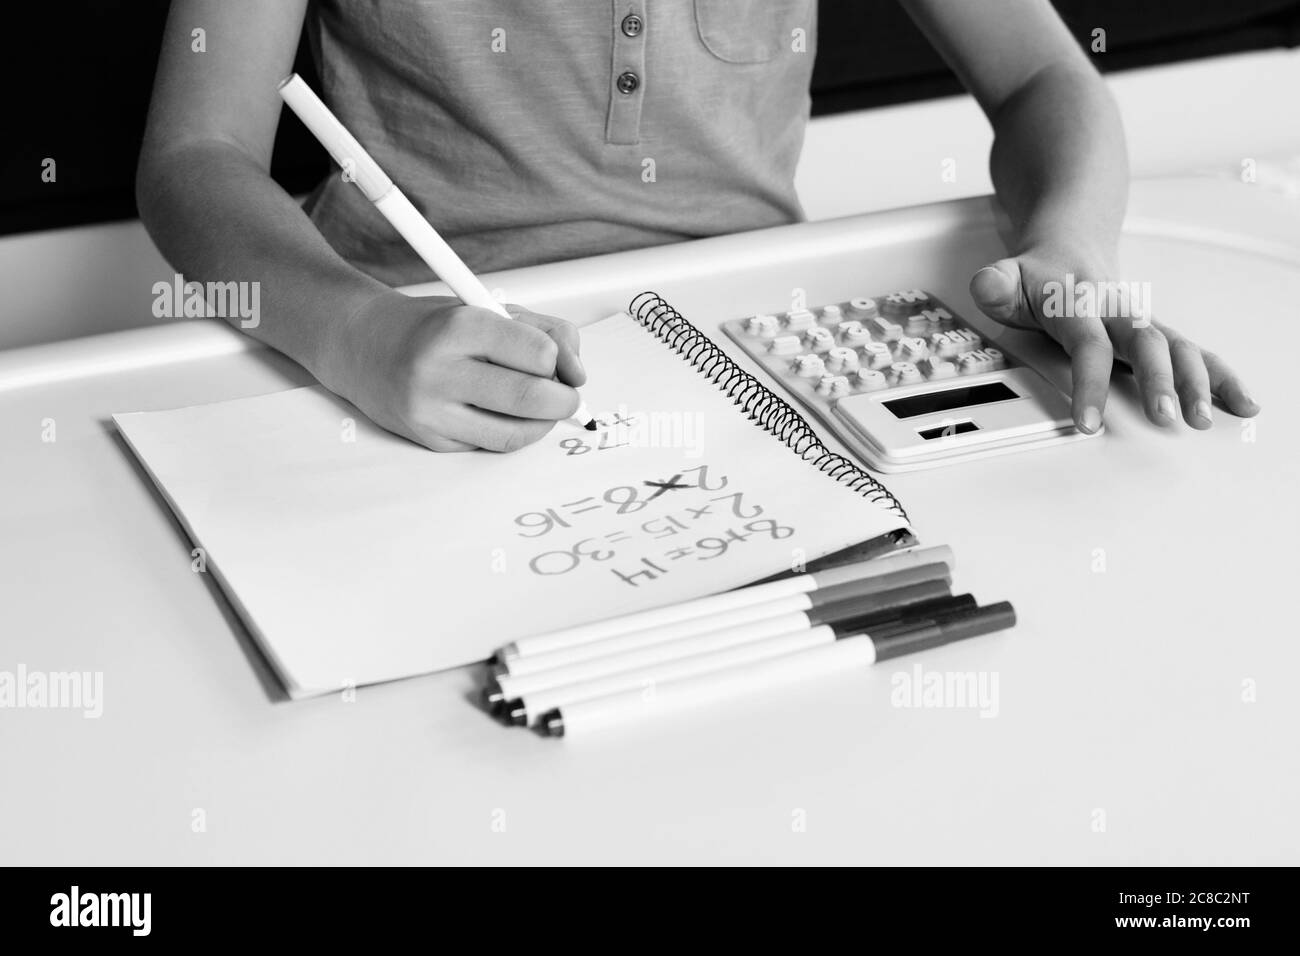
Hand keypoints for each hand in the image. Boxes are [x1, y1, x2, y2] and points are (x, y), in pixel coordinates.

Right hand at [318, 291, 586, 451]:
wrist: (362, 345)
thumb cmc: (433, 327)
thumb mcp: (488, 309)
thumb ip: (544, 331)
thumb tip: (577, 374)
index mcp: (458, 326)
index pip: (538, 353)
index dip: (560, 361)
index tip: (558, 362)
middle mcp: (439, 370)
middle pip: (530, 399)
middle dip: (563, 401)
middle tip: (567, 396)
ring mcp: (430, 411)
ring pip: (514, 433)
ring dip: (542, 424)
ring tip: (540, 408)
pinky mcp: (429, 439)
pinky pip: (489, 446)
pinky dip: (510, 433)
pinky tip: (503, 415)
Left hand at [969, 242, 1258, 431]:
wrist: (1070, 243)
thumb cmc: (1038, 274)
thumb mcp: (1007, 276)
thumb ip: (995, 284)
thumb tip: (986, 286)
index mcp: (1080, 305)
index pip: (1088, 345)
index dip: (1090, 383)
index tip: (1089, 423)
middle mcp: (1118, 313)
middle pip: (1146, 344)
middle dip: (1159, 380)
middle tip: (1165, 418)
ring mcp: (1142, 323)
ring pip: (1177, 347)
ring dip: (1196, 382)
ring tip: (1204, 419)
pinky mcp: (1157, 334)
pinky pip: (1194, 354)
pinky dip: (1221, 377)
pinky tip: (1241, 403)